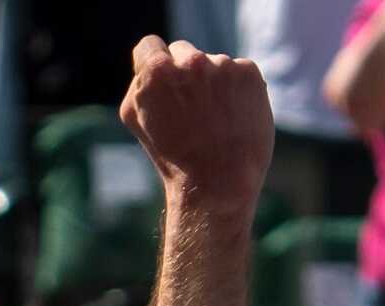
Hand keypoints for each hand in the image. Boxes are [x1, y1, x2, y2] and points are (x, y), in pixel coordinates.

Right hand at [120, 37, 273, 216]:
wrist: (219, 180)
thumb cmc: (173, 156)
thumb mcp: (136, 121)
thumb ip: (139, 86)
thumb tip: (150, 66)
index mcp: (155, 72)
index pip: (149, 46)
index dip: (152, 64)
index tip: (160, 81)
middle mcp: (189, 62)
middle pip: (181, 51)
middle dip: (183, 73)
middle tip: (189, 109)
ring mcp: (221, 65)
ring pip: (211, 64)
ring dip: (211, 84)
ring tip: (213, 120)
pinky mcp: (248, 71)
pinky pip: (236, 72)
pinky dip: (235, 90)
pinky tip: (232, 116)